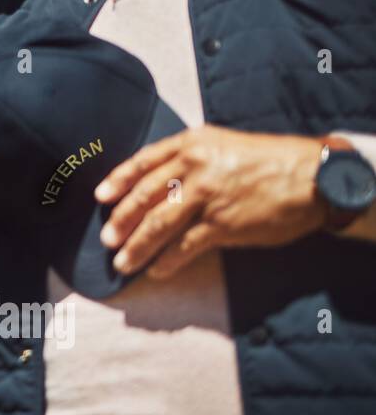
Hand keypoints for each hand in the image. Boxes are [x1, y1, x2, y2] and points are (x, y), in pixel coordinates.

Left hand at [95, 126, 326, 279]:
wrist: (313, 177)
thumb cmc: (267, 162)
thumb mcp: (222, 146)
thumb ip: (188, 159)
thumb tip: (154, 185)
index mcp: (192, 144)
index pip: (143, 162)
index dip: (118, 181)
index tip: (100, 197)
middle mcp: (194, 167)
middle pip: (144, 196)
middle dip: (120, 220)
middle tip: (106, 238)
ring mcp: (207, 197)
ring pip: (158, 224)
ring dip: (136, 246)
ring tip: (122, 262)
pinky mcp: (222, 225)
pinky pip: (185, 246)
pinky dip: (167, 261)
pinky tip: (156, 270)